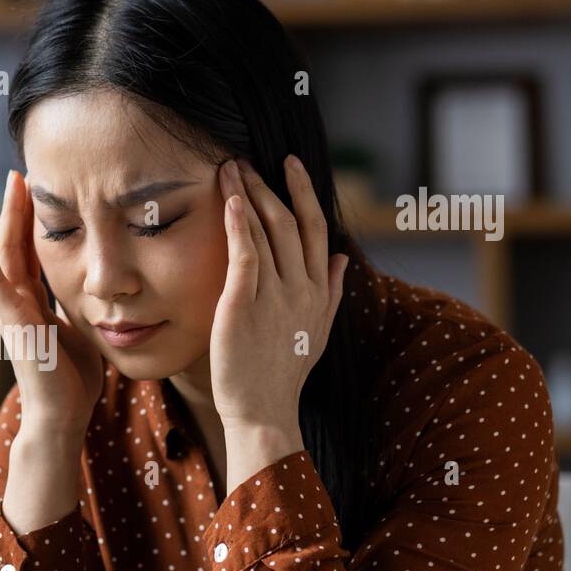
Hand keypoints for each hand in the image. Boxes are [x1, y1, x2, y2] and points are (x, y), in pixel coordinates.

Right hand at [0, 169, 104, 440]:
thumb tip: (89, 289)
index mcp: (33, 304)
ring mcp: (10, 310)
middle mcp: (17, 303)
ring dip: (5, 218)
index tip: (41, 189)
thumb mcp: (79, 332)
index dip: (33, 221)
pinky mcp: (10, 321)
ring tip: (10, 184)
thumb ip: (75, 309)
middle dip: (18, 209)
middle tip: (21, 172)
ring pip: (3, 255)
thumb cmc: (72, 383)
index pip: (29, 253)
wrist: (61, 417)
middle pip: (14, 245)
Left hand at [210, 155, 347, 434]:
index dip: (302, 192)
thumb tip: (343, 259)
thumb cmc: (284, 373)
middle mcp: (300, 287)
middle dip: (266, 186)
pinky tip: (228, 201)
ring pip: (264, 231)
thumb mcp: (317, 331)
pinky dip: (237, 225)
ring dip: (246, 195)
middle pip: (287, 222)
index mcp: (317, 291)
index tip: (289, 164)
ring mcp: (273, 295)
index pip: (314, 228)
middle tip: (244, 159)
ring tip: (228, 168)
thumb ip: (331, 291)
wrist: (265, 410)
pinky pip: (244, 255)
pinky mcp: (244, 304)